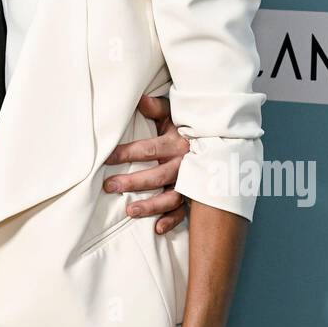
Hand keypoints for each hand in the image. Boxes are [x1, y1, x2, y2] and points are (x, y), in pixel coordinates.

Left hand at [103, 94, 190, 234]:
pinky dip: (172, 220)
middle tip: (109, 186)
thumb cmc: (189, 126)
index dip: (126, 153)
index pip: (148, 149)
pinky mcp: (196, 195)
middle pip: (156, 176)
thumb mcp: (175, 114)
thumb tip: (139, 98)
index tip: (106, 158)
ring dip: (151, 206)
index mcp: (176, 143)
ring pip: (171, 197)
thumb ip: (157, 108)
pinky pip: (186, 211)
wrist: (221, 140)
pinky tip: (158, 228)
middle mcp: (184, 164)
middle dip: (132, 182)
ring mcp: (191, 182)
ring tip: (130, 211)